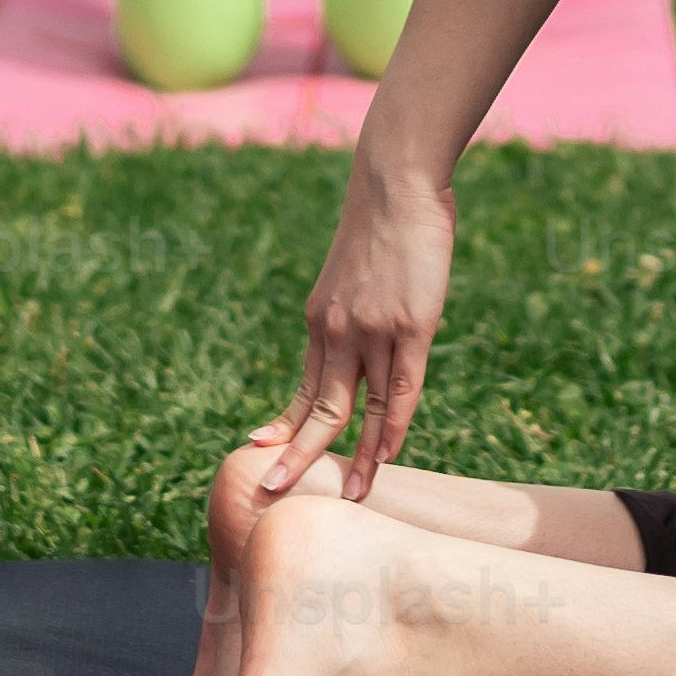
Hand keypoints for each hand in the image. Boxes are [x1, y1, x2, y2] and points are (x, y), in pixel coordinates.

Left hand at [262, 151, 458, 501]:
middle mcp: (339, 331)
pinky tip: (385, 454)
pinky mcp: (412, 326)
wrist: (395, 181)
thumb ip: (354, 311)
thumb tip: (365, 334)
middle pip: (319, 408)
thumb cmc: (383, 224)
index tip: (263, 450)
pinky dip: (392, 426)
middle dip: (298, 454)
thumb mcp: (354, 275)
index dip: (286, 424)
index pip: (303, 388)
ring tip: (351, 494)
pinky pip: (399, 388)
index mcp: (321, 320)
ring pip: (361, 407)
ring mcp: (374, 330)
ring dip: (356, 455)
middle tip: (275, 491)